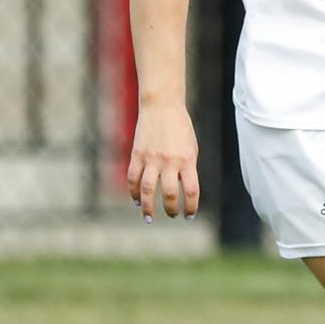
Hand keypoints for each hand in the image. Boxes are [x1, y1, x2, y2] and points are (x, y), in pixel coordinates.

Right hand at [127, 102, 199, 221]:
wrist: (162, 106)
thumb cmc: (180, 129)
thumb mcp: (190, 149)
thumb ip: (187, 169)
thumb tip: (181, 191)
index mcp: (187, 160)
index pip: (191, 191)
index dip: (190, 206)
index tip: (189, 215)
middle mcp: (170, 161)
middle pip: (169, 193)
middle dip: (170, 209)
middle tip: (171, 215)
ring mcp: (152, 158)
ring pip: (147, 189)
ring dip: (147, 207)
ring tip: (149, 217)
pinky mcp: (137, 154)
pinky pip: (133, 178)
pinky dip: (133, 191)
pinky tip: (136, 200)